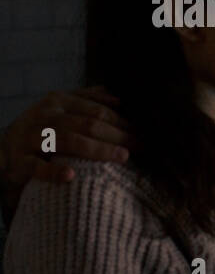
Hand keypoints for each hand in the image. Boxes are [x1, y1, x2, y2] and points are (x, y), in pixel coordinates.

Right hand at [0, 87, 133, 219]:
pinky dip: (54, 171)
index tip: (143, 133)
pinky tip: (71, 176)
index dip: (122, 122)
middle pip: (87, 124)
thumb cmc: (44, 130)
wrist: (4, 151)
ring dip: (97, 150)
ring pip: (68, 140)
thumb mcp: (62, 109)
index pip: (97, 110)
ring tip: (122, 157)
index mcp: (58, 101)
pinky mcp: (19, 161)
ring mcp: (30, 138)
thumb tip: (118, 97)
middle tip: (139, 146)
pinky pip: (36, 167)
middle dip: (117, 135)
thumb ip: (88, 100)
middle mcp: (44, 116)